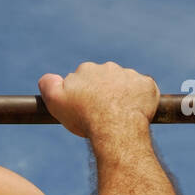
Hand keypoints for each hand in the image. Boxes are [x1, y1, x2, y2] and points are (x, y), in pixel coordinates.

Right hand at [38, 61, 158, 139]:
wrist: (115, 127)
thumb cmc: (84, 116)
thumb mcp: (55, 101)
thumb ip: (48, 84)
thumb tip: (48, 78)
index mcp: (86, 69)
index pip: (83, 78)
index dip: (83, 93)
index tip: (84, 107)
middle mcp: (108, 67)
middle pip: (105, 79)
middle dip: (103, 92)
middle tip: (101, 112)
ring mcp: (129, 75)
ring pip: (124, 83)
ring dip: (122, 95)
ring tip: (118, 115)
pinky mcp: (147, 85)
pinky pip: (144, 89)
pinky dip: (140, 98)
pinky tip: (134, 112)